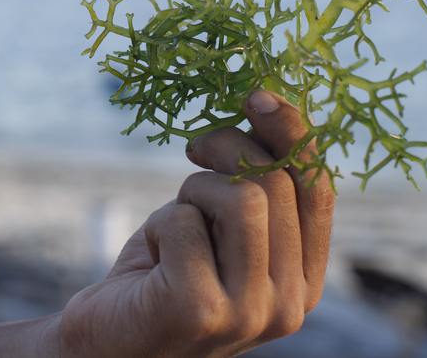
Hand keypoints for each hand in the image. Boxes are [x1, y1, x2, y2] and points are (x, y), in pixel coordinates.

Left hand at [55, 90, 335, 356]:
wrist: (107, 341)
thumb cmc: (166, 273)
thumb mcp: (223, 229)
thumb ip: (258, 190)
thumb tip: (268, 103)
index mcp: (304, 280)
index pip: (319, 190)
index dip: (293, 133)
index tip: (256, 93)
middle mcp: (290, 304)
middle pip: (278, 184)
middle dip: (228, 147)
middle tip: (194, 146)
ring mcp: (249, 313)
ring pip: (243, 198)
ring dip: (195, 189)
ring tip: (176, 215)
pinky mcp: (199, 311)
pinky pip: (185, 222)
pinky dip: (161, 222)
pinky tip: (154, 258)